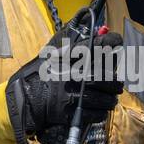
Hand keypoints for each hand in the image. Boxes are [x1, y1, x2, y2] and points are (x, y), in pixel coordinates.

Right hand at [5, 24, 124, 143]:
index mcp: (69, 58)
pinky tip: (101, 111)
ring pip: (102, 98)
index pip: (98, 46)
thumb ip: (75, 45)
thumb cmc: (42, 74)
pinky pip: (94, 114)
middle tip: (118, 85)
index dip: (112, 42)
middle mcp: (73, 74)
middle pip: (105, 78)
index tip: (117, 44)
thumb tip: (96, 30)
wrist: (25, 96)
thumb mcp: (55, 53)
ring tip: (112, 100)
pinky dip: (101, 113)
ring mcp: (72, 94)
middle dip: (115, 83)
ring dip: (110, 100)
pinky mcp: (70, 112)